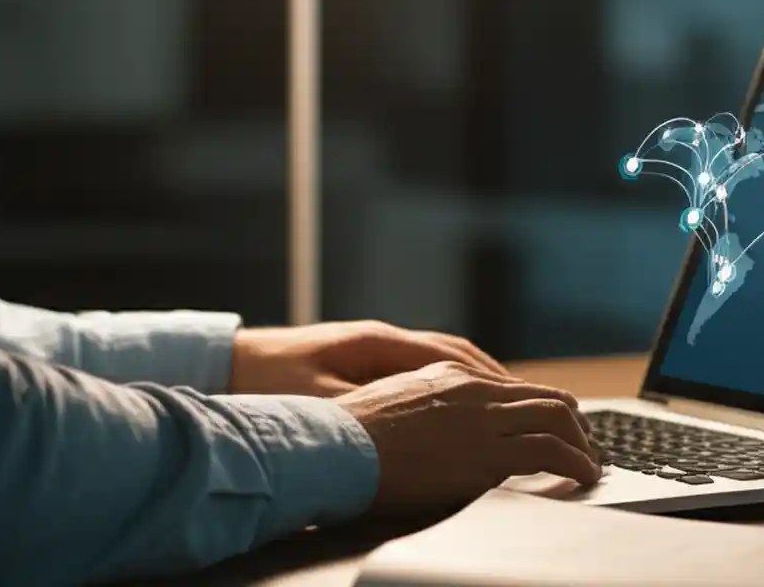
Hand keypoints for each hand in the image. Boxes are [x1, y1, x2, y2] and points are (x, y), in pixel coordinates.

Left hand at [229, 320, 509, 396]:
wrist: (228, 362)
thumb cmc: (269, 382)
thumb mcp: (320, 401)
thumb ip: (368, 409)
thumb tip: (414, 423)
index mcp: (377, 343)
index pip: (450, 356)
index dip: (490, 379)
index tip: (522, 399)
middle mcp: (382, 340)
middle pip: (455, 354)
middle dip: (496, 378)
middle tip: (535, 403)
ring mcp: (373, 348)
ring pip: (440, 359)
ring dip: (476, 379)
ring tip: (510, 404)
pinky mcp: (361, 361)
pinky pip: (420, 369)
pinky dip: (450, 383)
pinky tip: (460, 404)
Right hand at [333, 360, 601, 514]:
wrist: (333, 446)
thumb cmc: (348, 435)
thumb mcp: (391, 404)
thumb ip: (423, 409)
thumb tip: (434, 430)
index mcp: (449, 376)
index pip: (513, 387)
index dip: (542, 409)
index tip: (553, 428)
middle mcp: (473, 390)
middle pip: (545, 396)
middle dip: (573, 423)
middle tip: (584, 447)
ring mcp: (481, 420)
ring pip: (556, 417)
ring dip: (582, 444)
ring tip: (590, 465)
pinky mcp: (485, 455)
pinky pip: (550, 452)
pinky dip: (576, 463)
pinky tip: (582, 477)